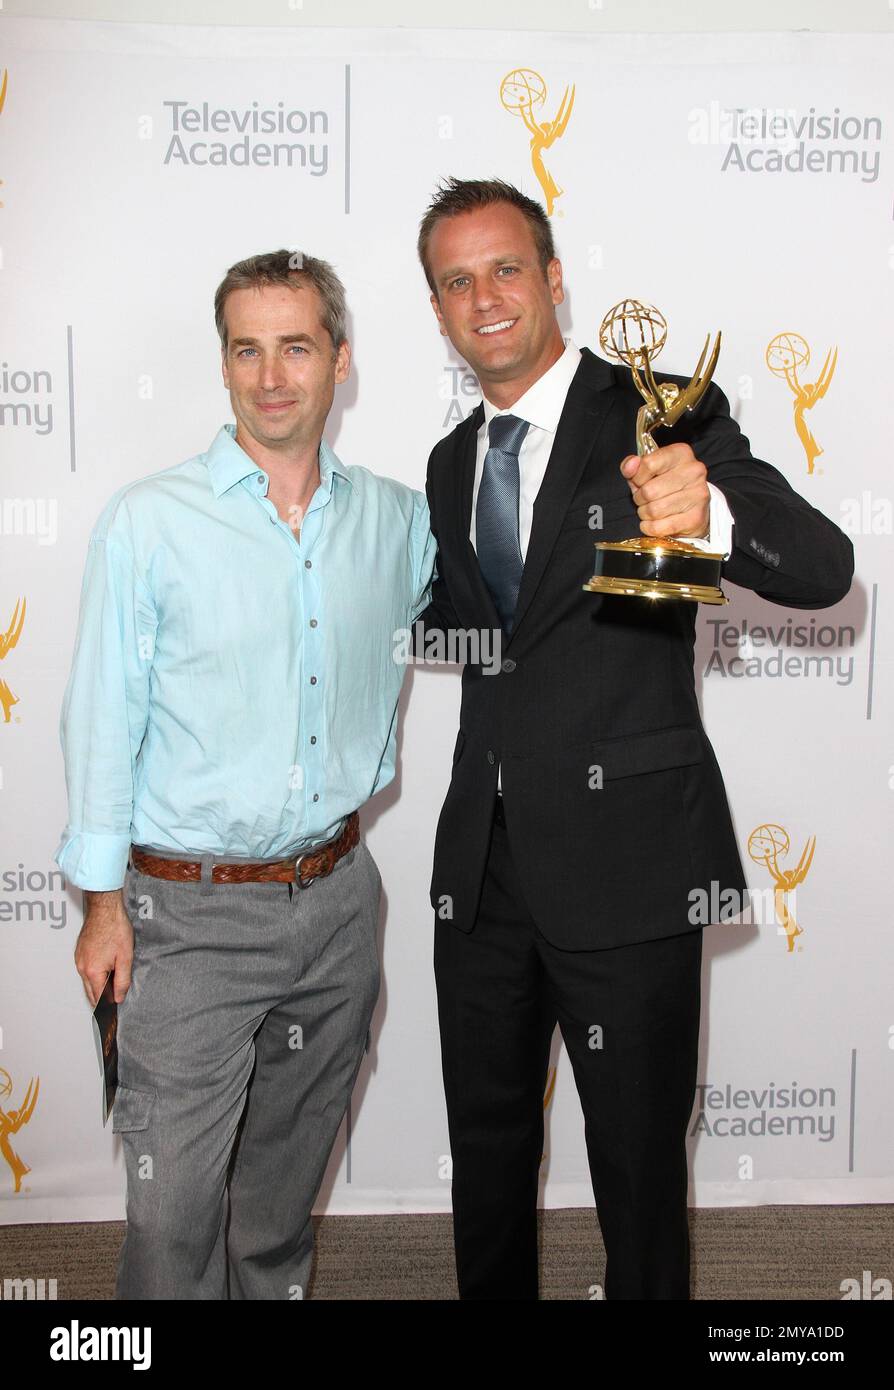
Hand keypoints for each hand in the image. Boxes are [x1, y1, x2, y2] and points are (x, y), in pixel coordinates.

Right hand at [75, 889, 133, 1005]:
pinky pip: (86, 970)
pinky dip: (95, 974)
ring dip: (99, 985)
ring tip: (113, 985)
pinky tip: (106, 970)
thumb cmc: (115, 928)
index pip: (98, 998)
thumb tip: (118, 997)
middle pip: (91, 992)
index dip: (108, 1006)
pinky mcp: (80, 952)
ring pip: (88, 981)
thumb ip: (122, 980)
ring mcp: (79, 959)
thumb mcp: (125, 957)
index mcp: (93, 971)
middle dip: (102, 998)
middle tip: (115, 1001)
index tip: (115, 1011)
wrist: (104, 908)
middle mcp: (82, 967)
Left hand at [620, 442, 709, 538]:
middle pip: (649, 491)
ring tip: (651, 510)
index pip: (648, 464)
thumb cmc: (667, 485)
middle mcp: (694, 471)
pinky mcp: (696, 518)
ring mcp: (698, 494)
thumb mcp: (648, 470)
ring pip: (654, 510)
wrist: (693, 507)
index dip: (637, 477)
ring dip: (645, 513)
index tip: (640, 482)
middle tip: (645, 500)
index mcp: (681, 453)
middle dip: (640, 498)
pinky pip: (659, 527)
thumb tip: (630, 466)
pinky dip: (650, 527)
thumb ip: (633, 466)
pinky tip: (654, 522)